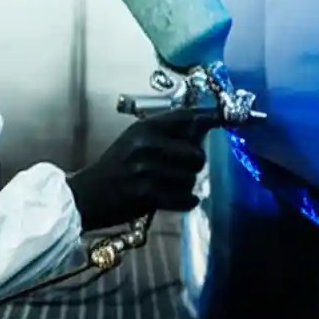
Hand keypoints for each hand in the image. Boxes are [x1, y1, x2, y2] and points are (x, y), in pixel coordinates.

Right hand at [67, 108, 222, 231]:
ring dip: (186, 185)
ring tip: (168, 185)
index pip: (187, 117)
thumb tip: (205, 126)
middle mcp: (146, 144)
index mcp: (144, 127)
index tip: (232, 119)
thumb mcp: (136, 140)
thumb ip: (167, 133)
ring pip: (191, 178)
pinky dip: (186, 202)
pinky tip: (176, 199)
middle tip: (180, 169)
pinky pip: (184, 198)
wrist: (86, 195)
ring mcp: (146, 169)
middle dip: (194, 165)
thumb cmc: (116, 166)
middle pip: (197, 153)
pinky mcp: (146, 194)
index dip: (212, 118)